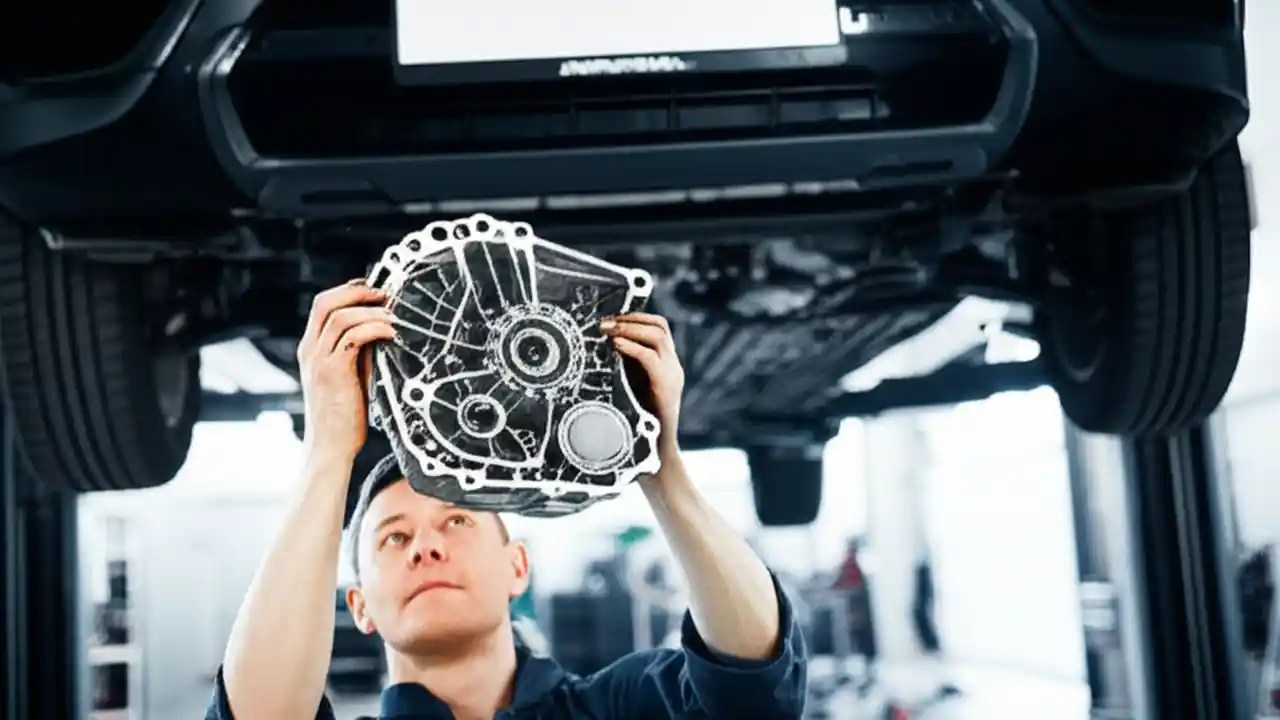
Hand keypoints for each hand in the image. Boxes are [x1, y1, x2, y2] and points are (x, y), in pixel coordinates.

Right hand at [296, 279, 395, 462]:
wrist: (330, 447)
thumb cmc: (344, 415)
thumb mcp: (352, 375)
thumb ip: (360, 351)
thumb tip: (382, 327)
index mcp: (311, 348)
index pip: (323, 305)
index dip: (348, 291)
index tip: (375, 289)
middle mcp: (310, 350)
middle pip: (325, 302)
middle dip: (357, 292)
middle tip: (385, 294)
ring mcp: (318, 361)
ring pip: (340, 317)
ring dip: (372, 311)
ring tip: (394, 316)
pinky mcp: (332, 372)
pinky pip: (352, 338)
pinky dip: (374, 329)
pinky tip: (391, 334)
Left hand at [600, 313, 684, 455]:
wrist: (657, 459)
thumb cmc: (636, 428)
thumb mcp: (629, 391)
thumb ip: (622, 371)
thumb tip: (598, 350)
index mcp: (667, 367)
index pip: (659, 328)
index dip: (635, 317)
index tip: (611, 318)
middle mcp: (673, 368)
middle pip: (660, 326)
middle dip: (630, 318)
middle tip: (605, 322)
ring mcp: (672, 377)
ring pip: (658, 336)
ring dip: (629, 328)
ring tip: (607, 330)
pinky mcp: (665, 389)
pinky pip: (650, 358)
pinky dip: (632, 347)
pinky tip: (615, 346)